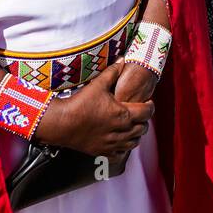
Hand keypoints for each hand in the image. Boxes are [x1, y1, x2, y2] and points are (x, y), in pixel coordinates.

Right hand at [36, 63, 152, 159]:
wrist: (62, 123)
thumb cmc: (80, 103)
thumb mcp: (97, 85)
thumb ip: (112, 72)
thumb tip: (122, 60)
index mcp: (123, 114)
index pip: (147, 112)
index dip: (150, 106)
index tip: (148, 102)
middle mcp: (121, 131)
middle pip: (143, 128)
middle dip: (144, 120)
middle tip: (139, 114)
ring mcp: (113, 144)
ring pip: (134, 142)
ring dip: (136, 134)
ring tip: (131, 126)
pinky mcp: (103, 152)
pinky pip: (121, 153)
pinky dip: (124, 147)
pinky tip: (119, 140)